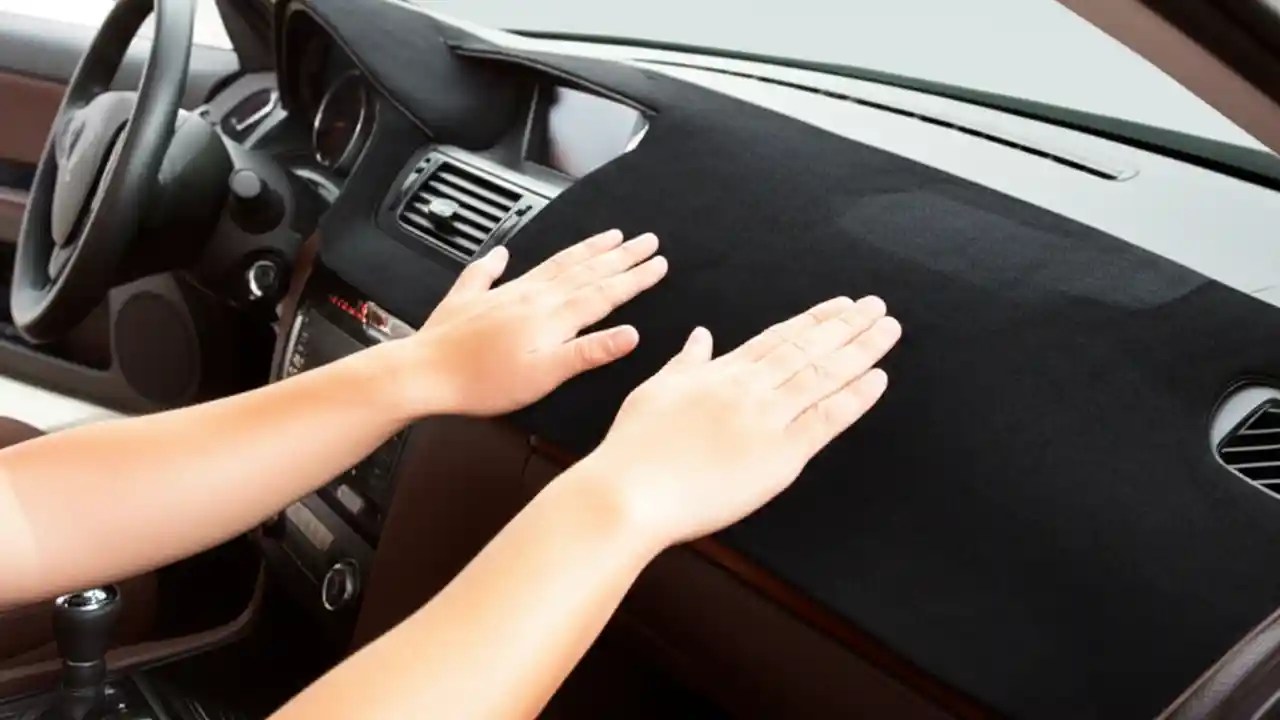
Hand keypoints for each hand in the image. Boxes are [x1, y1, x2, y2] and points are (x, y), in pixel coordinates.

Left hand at [392, 229, 667, 416]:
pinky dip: (500, 259)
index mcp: (552, 316)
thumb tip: (630, 335)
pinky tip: (503, 252)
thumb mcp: (545, 375)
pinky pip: (491, 271)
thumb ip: (588, 352)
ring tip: (607, 235)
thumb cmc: (485, 382)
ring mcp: (502, 292)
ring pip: (552, 264)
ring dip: (583, 250)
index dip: (634, 278)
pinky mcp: (472, 298)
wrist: (426, 372)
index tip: (658, 262)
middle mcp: (531, 296)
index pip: (604, 292)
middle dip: (620, 255)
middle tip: (646, 239)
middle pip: (584, 270)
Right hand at [583, 296, 900, 547]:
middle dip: (847, 325)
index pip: (779, 338)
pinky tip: (878, 378)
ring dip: (860, 350)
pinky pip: (826, 420)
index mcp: (721, 372)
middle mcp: (749, 387)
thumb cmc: (634, 448)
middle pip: (808, 348)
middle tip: (878, 305)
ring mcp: (767, 419)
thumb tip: (702, 335)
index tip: (841, 305)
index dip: (814, 320)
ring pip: (823, 375)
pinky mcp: (779, 455)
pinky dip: (854, 398)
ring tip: (887, 329)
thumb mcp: (655, 390)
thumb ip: (687, 362)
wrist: (629, 491)